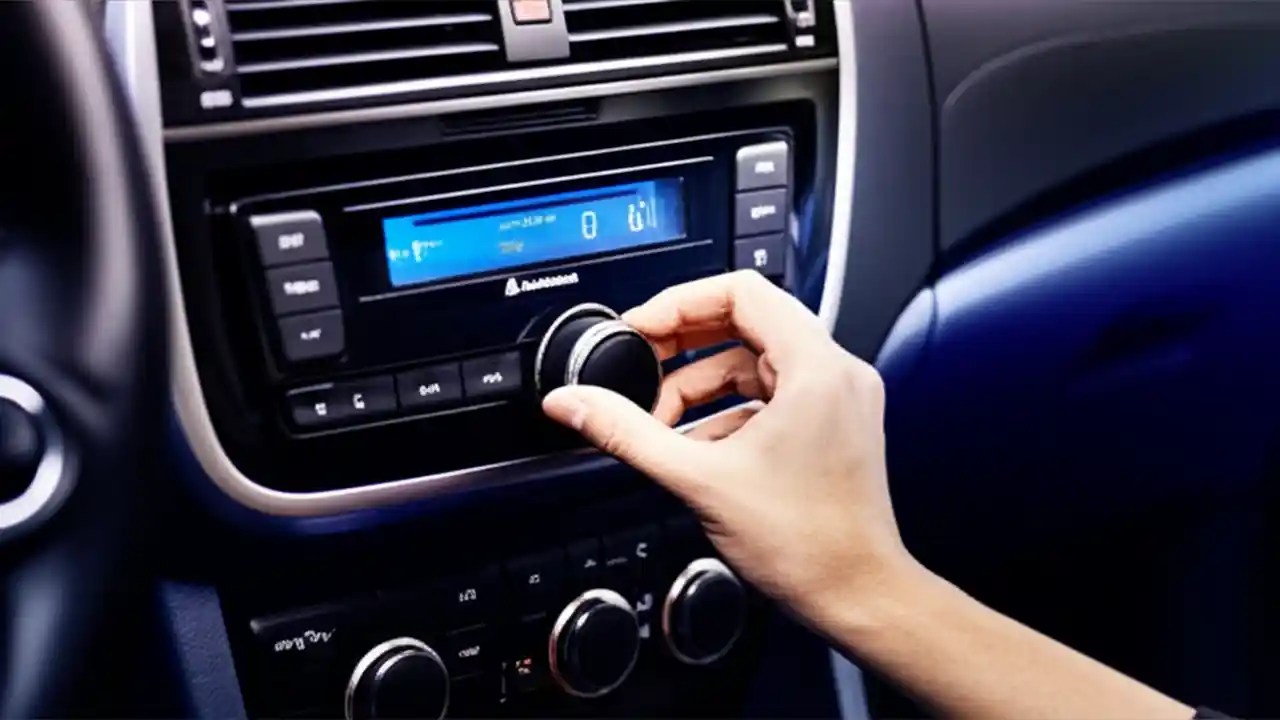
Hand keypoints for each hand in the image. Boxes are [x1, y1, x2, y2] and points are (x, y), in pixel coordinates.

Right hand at [542, 271, 916, 627]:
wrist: (857, 595)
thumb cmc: (807, 545)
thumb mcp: (697, 479)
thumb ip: (627, 432)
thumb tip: (575, 403)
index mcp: (815, 368)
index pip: (742, 290)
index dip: (679, 302)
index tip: (642, 328)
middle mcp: (837, 373)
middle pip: (749, 321)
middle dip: (686, 342)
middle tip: (642, 362)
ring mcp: (841, 398)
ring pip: (758, 361)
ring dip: (703, 383)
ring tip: (662, 420)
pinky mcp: (836, 424)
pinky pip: (774, 393)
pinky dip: (730, 409)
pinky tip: (698, 444)